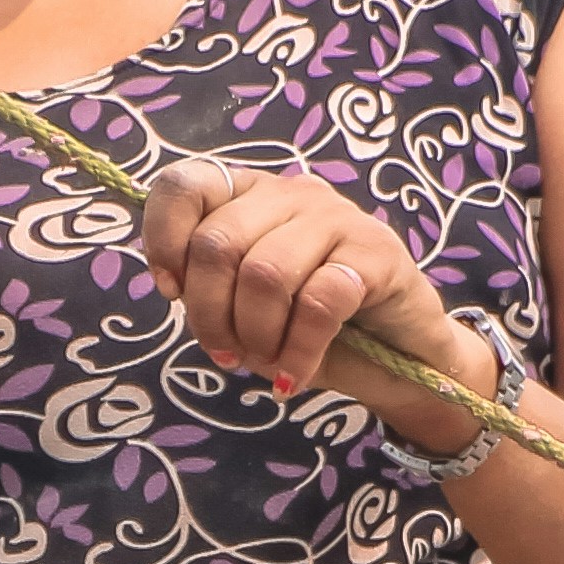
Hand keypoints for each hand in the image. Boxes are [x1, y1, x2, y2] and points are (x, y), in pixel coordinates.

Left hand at [137, 154, 498, 444]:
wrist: (400, 359)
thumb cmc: (312, 331)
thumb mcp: (244, 307)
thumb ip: (207, 286)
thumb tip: (175, 287)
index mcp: (252, 195)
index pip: (185, 186)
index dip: (163, 241)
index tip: (172, 292)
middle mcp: (292, 194)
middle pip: (217, 243)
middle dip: (209, 314)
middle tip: (226, 354)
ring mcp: (338, 218)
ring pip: (265, 274)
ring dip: (255, 336)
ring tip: (267, 364)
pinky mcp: (376, 253)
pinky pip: (318, 303)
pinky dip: (297, 351)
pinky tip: (294, 377)